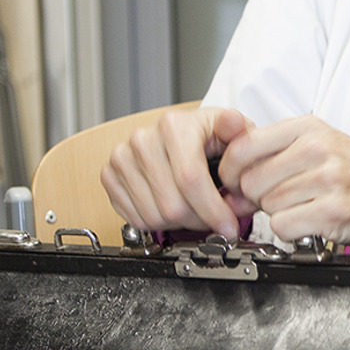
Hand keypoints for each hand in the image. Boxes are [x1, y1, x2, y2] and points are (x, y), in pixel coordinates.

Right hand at [102, 106, 256, 239]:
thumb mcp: (233, 130)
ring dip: (180, 223)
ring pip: (154, 216)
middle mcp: (142, 140)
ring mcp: (122, 158)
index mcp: (173, 126)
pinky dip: (159, 223)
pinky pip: (135, 218)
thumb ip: (239, 133)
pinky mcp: (109, 175)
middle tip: (215, 218)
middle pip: (172, 204)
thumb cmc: (208, 135)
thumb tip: (233, 122)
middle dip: (200, 220)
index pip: (190, 179)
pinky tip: (175, 207)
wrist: (178, 133)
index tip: (228, 226)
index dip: (212, 210)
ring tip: (196, 209)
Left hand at [217, 115, 349, 243]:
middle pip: (251, 182)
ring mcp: (327, 180)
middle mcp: (318, 149)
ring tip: (305, 206)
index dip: (232, 171)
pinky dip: (293, 230)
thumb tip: (229, 184)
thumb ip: (273, 154)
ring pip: (268, 206)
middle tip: (282, 197)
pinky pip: (284, 226)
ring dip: (280, 214)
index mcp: (309, 128)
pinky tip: (311, 220)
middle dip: (258, 197)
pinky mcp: (333, 211)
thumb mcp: (319, 144)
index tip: (238, 180)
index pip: (243, 147)